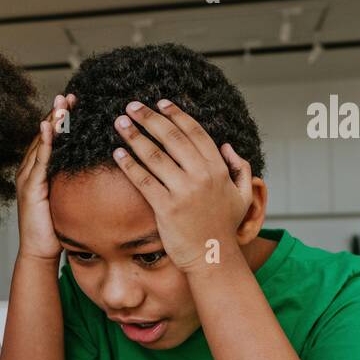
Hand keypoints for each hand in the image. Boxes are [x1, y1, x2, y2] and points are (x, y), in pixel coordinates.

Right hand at [16, 93, 75, 261]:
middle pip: (44, 135)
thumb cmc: (55, 229)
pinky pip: (39, 160)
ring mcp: (27, 178)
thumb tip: (98, 170)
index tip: (73, 102)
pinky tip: (49, 127)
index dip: (60, 120)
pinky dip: (44, 142)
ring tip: (62, 105)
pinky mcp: (30, 188)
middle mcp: (29, 170)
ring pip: (40, 143)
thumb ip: (76, 182)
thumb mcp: (68, 199)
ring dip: (51, 123)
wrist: (40, 251)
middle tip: (69, 95)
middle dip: (56, 114)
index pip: (50, 138)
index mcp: (39, 171)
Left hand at [110, 98, 252, 273]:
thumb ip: (240, 169)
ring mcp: (183, 191)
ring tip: (119, 122)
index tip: (161, 103)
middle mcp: (202, 176)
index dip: (176, 114)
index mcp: (219, 168)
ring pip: (154, 155)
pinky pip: (143, 180)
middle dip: (149, 118)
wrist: (213, 257)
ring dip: (134, 136)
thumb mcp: (243, 196)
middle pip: (171, 137)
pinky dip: (128, 164)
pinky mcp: (166, 208)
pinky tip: (116, 153)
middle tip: (132, 105)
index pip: (195, 132)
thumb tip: (227, 146)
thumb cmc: (224, 227)